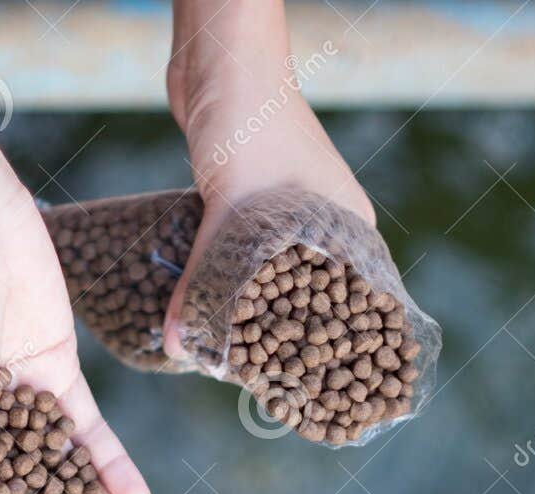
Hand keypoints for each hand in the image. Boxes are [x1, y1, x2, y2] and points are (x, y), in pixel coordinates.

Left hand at [162, 0, 373, 359]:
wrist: (221, 59)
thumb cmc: (249, 121)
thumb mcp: (230, 211)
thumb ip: (204, 278)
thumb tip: (179, 343)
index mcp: (347, 227)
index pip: (355, 306)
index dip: (339, 350)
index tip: (322, 393)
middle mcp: (325, 224)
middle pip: (313, 299)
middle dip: (292, 342)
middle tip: (272, 390)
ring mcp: (289, 214)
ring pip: (274, 280)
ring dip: (255, 314)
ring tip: (238, 363)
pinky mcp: (250, 205)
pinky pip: (243, 258)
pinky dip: (229, 285)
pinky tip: (211, 313)